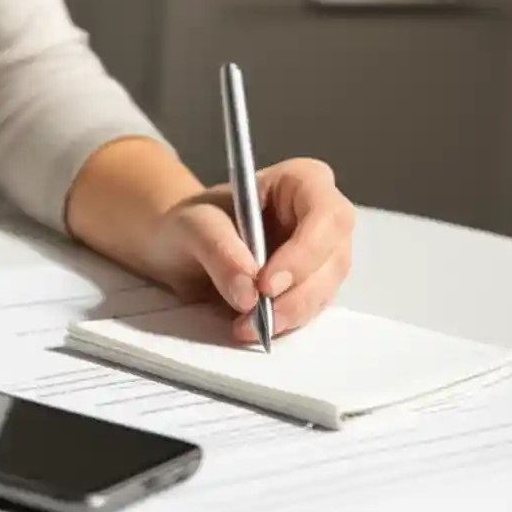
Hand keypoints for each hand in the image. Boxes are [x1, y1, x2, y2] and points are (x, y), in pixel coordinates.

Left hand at [146, 158, 354, 342]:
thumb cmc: (190, 223)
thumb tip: (248, 292)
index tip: (267, 283)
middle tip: (258, 315)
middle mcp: (321, 217)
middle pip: (333, 257)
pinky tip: (252, 329)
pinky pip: (310, 308)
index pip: (326, 214)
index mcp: (301, 182)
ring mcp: (321, 254)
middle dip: (298, 292)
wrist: (178, 249)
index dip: (305, 251)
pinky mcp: (311, 286)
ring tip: (245, 327)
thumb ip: (218, 250)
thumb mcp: (192, 226)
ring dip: (290, 314)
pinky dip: (285, 323)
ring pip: (326, 289)